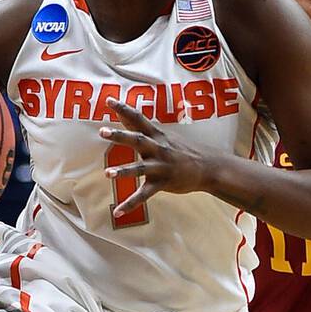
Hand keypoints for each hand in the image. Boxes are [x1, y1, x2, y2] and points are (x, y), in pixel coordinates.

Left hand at [100, 99, 215, 219]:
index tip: (108, 100)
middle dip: (120, 135)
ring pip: (140, 168)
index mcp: (157, 135)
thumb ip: (141, 127)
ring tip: (107, 174)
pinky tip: (117, 211)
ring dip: (124, 171)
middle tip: (102, 131)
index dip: (124, 108)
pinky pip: (144, 195)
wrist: (208, 167)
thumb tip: (122, 115)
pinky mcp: (163, 183)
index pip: (138, 118)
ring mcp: (161, 167)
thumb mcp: (164, 135)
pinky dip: (130, 204)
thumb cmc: (182, 150)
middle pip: (137, 140)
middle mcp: (158, 149)